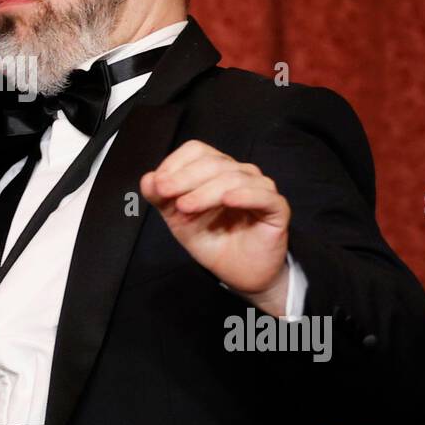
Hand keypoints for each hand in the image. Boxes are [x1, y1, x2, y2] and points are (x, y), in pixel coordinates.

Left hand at [139, 140, 290, 312]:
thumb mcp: (178, 219)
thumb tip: (147, 179)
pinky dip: (245, 195)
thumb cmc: (212, 240)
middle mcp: (239, 173)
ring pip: (234, 177)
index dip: (175, 164)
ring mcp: (259, 188)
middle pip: (213, 162)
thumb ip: (161, 199)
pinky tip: (228, 201)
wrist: (239, 273)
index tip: (158, 185)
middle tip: (165, 193)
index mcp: (216, 170)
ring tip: (186, 208)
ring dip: (206, 191)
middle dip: (185, 178)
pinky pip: (263, 195)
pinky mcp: (276, 208)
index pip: (197, 151)